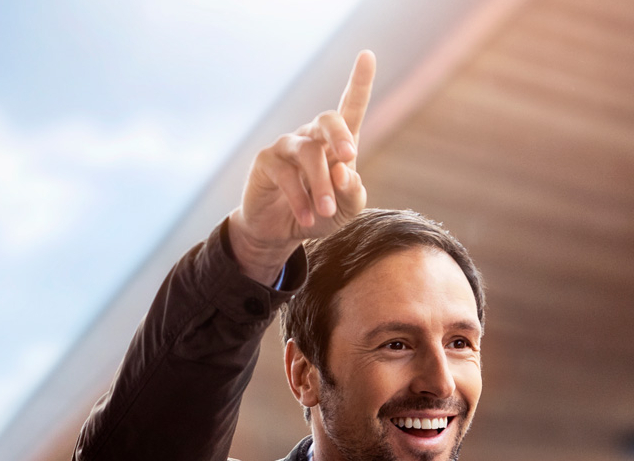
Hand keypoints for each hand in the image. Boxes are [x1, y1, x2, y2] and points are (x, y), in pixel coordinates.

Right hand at [228, 50, 374, 283]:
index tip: (368, 55)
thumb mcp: (345, 210)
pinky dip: (300, 200)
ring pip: (309, 154)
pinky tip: (307, 218)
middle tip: (349, 155)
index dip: (359, 82)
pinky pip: (286, 176)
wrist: (280, 232)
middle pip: (328, 119)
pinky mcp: (266, 162)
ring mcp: (287, 147)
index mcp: (337, 143)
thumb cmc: (320, 214)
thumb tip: (345, 171)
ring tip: (326, 211)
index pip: (350, 108)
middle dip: (340, 135)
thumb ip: (352, 192)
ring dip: (321, 185)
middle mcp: (312, 137)